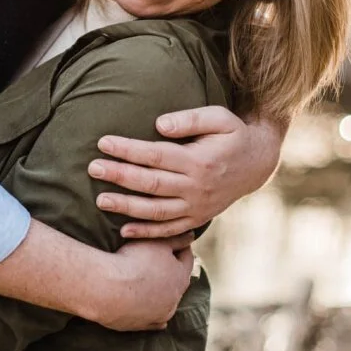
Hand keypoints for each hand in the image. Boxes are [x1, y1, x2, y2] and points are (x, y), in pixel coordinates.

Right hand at [87, 232, 196, 330]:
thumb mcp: (157, 243)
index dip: (181, 247)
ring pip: (168, 303)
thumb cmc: (133, 261)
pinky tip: (152, 311)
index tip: (174, 241)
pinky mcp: (143, 325)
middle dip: (173, 272)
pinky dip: (154, 315)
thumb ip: (176, 239)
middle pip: (178, 282)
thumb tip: (191, 235)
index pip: (186, 259)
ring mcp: (160, 314)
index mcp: (180, 277)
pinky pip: (154, 321)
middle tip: (165, 262)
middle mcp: (174, 298)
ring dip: (164, 295)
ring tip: (155, 286)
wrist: (107, 289)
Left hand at [88, 106, 285, 238]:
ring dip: (126, 207)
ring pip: (156, 210)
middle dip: (119, 176)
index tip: (103, 142)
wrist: (257, 164)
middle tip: (92, 168)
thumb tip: (159, 124)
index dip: (128, 150)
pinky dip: (147, 232)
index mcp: (199, 161)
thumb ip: (190, 119)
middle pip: (151, 183)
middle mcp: (196, 187)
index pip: (156, 155)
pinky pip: (169, 229)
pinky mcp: (197, 218)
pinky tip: (123, 230)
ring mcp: (197, 206)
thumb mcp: (220, 118)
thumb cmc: (233, 135)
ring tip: (99, 200)